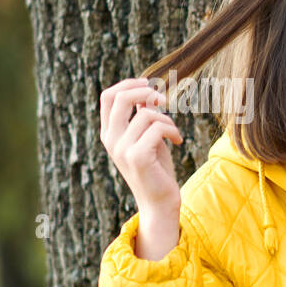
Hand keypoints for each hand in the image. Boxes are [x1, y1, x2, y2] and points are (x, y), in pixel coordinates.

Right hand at [100, 77, 183, 211]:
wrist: (159, 202)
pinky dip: (172, 130)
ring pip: (146, 114)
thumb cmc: (156, 169)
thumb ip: (143, 117)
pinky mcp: (137, 157)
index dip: (128, 84)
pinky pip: (157, 128)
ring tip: (173, 133)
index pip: (107, 96)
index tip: (148, 84)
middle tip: (164, 100)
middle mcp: (111, 139)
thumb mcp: (148, 138)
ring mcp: (122, 149)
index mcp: (109, 133)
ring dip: (167, 120)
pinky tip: (177, 140)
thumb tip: (148, 94)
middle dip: (146, 92)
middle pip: (120, 98)